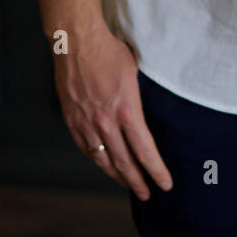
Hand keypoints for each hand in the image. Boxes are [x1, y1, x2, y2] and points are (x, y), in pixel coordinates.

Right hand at [54, 26, 172, 199]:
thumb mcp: (136, 74)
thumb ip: (139, 99)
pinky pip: (85, 148)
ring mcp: (86, 122)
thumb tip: (147, 114)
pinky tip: (103, 164)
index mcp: (126, 110)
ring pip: (102, 159)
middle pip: (123, 162)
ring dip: (117, 176)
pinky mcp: (71, 119)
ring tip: (128, 184)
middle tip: (147, 195)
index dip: (156, 171)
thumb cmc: (109, 51)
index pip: (144, 150)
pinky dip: (96, 160)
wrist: (76, 42)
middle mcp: (105, 121)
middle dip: (137, 182)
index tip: (165, 184)